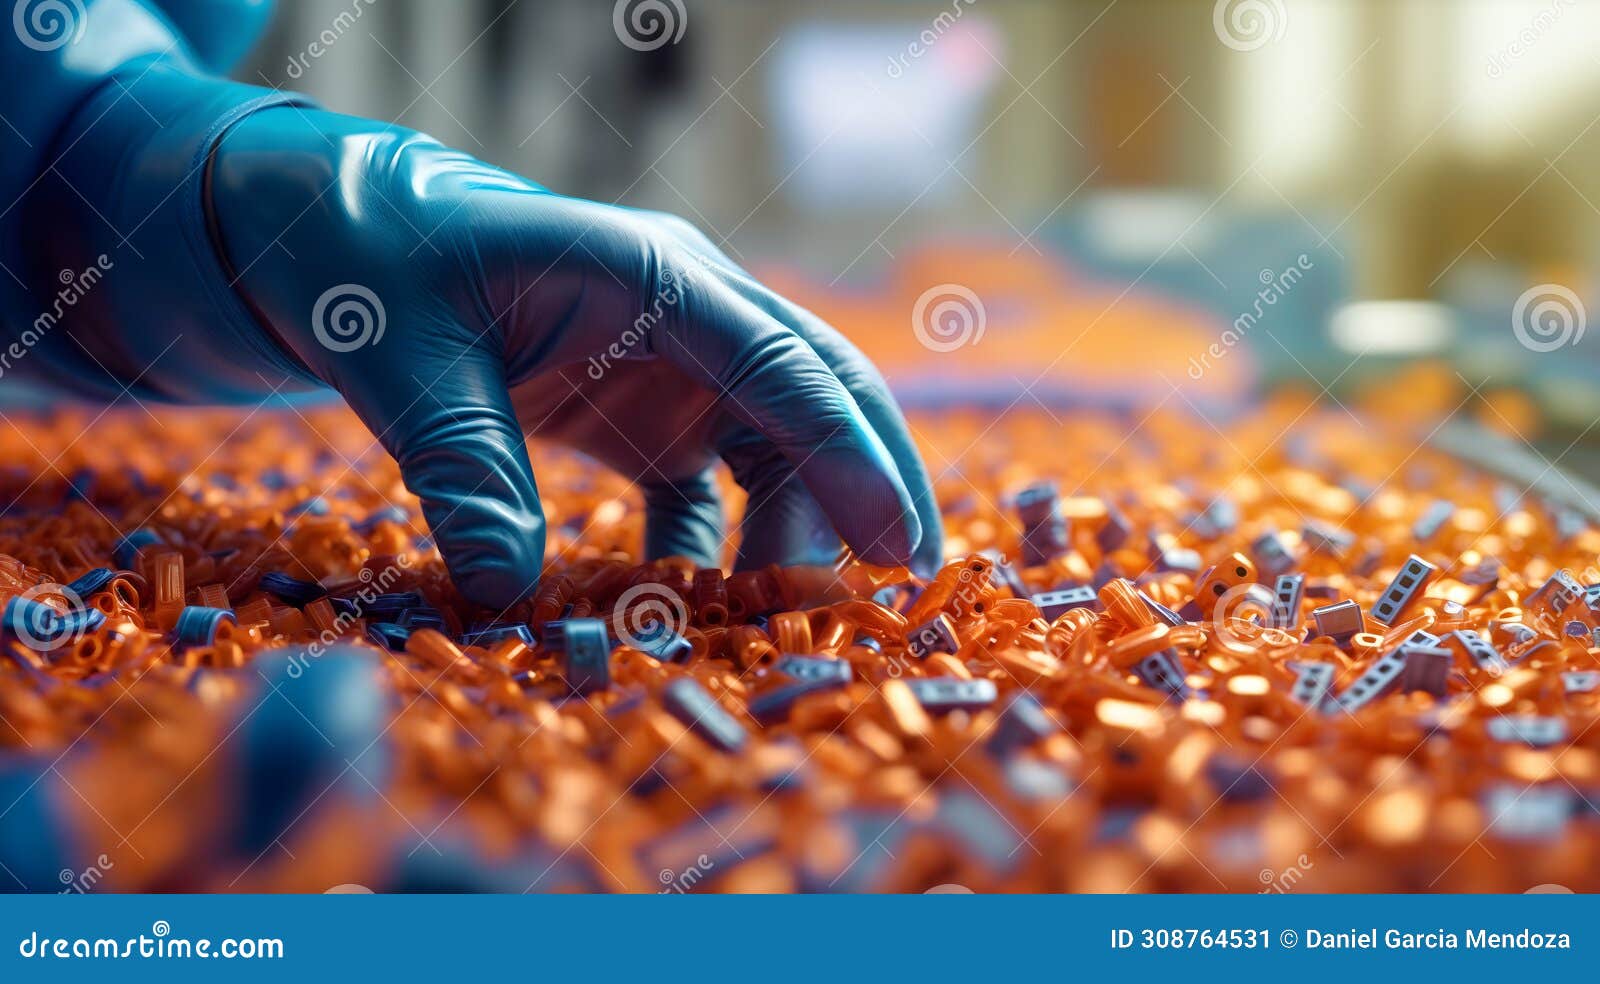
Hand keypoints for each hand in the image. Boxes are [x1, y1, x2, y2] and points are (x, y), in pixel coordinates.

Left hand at [204, 109, 939, 607]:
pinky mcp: (642, 412)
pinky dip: (714, 552)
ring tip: (786, 621)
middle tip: (898, 588)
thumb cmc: (371, 266)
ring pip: (777, 449)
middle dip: (868, 485)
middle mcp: (686, 314)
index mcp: (649, 275)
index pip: (778, 361)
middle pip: (815, 396)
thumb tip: (507, 597)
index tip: (893, 543)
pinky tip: (697, 612)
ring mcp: (671, 364)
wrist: (339, 235)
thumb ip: (462, 468)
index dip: (846, 453)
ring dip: (793, 532)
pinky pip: (707, 490)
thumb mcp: (399, 358)